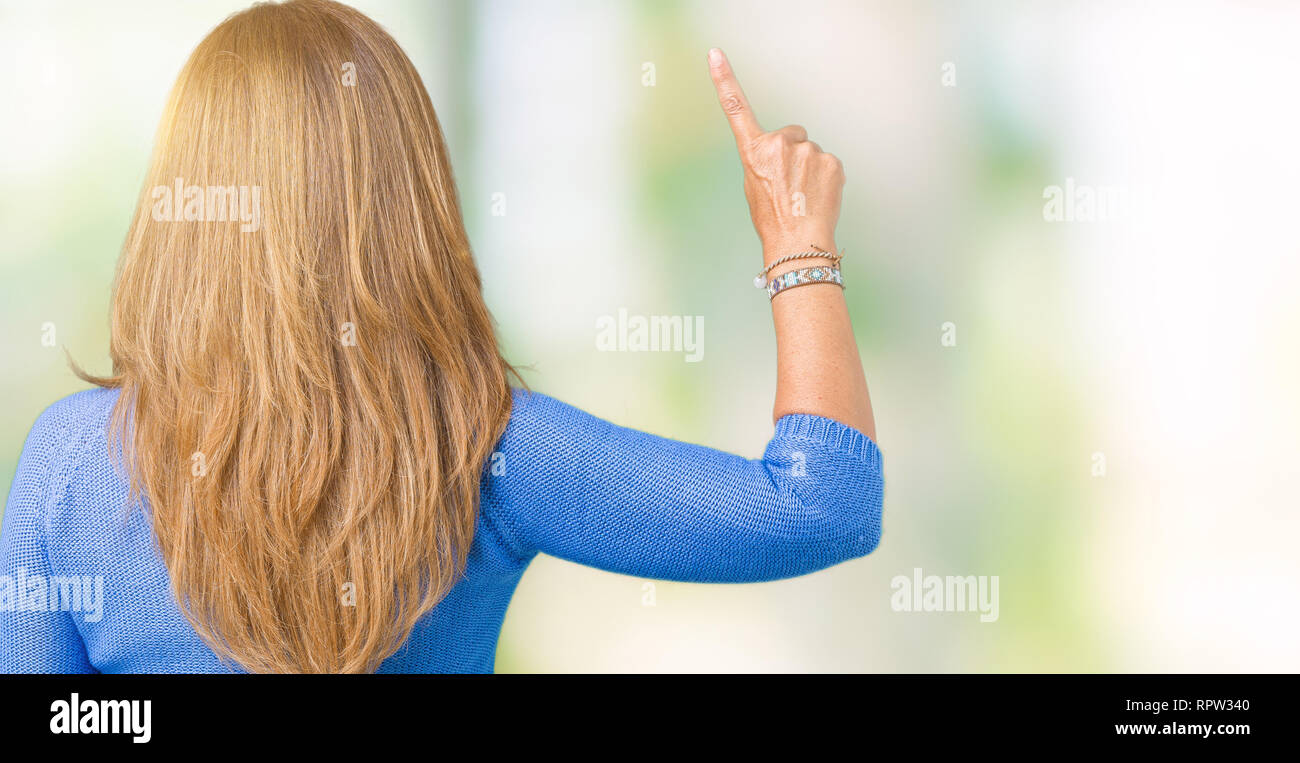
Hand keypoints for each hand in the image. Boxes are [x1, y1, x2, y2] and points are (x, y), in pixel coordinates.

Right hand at [707, 48, 844, 263]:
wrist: (798, 243)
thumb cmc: (773, 220)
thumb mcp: (754, 187)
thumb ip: (764, 160)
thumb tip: (782, 154)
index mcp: (754, 152)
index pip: (736, 109)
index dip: (725, 80)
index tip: (715, 55)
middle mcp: (779, 145)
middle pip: (793, 135)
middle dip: (794, 153)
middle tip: (791, 185)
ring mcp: (807, 151)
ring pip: (812, 152)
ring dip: (810, 169)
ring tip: (804, 196)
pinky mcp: (831, 161)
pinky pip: (828, 163)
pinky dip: (826, 178)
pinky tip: (818, 197)